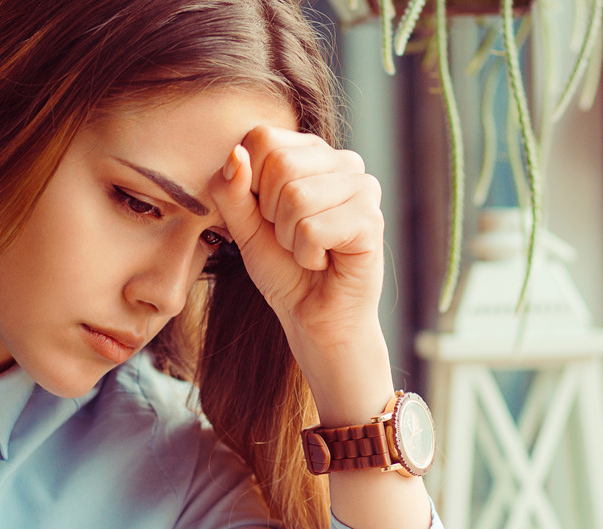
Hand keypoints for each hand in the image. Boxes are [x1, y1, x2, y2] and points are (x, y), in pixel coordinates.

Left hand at [209, 126, 385, 365]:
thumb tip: (235, 154)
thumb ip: (231, 189)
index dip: (249, 182)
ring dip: (289, 238)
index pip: (261, 137)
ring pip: (296, 197)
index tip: (267, 215)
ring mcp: (362, 187)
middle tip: (291, 237)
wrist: (315, 317)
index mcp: (310, 152)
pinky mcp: (371, 220)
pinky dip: (307, 255)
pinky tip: (325, 261)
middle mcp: (342, 161)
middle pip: (279, 163)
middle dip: (270, 214)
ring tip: (308, 250)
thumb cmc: (284, 268)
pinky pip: (313, 228)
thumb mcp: (244, 225)